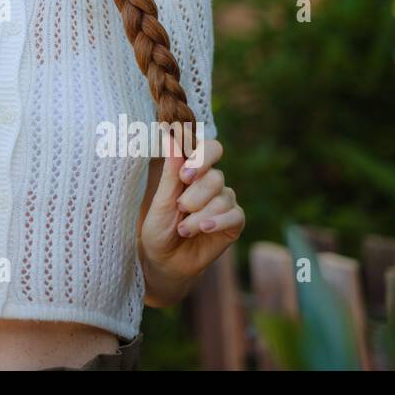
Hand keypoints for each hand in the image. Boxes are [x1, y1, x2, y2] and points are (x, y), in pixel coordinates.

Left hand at [139, 132, 243, 284]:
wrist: (164, 261)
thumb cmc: (159, 227)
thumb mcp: (162, 200)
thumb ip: (171, 170)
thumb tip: (171, 134)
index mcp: (194, 171)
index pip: (210, 149)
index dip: (202, 158)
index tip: (185, 175)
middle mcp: (212, 183)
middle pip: (216, 176)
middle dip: (195, 194)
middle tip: (180, 207)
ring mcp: (225, 202)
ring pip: (223, 197)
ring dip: (199, 215)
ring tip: (183, 229)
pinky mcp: (234, 223)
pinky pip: (235, 215)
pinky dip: (217, 222)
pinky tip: (203, 229)